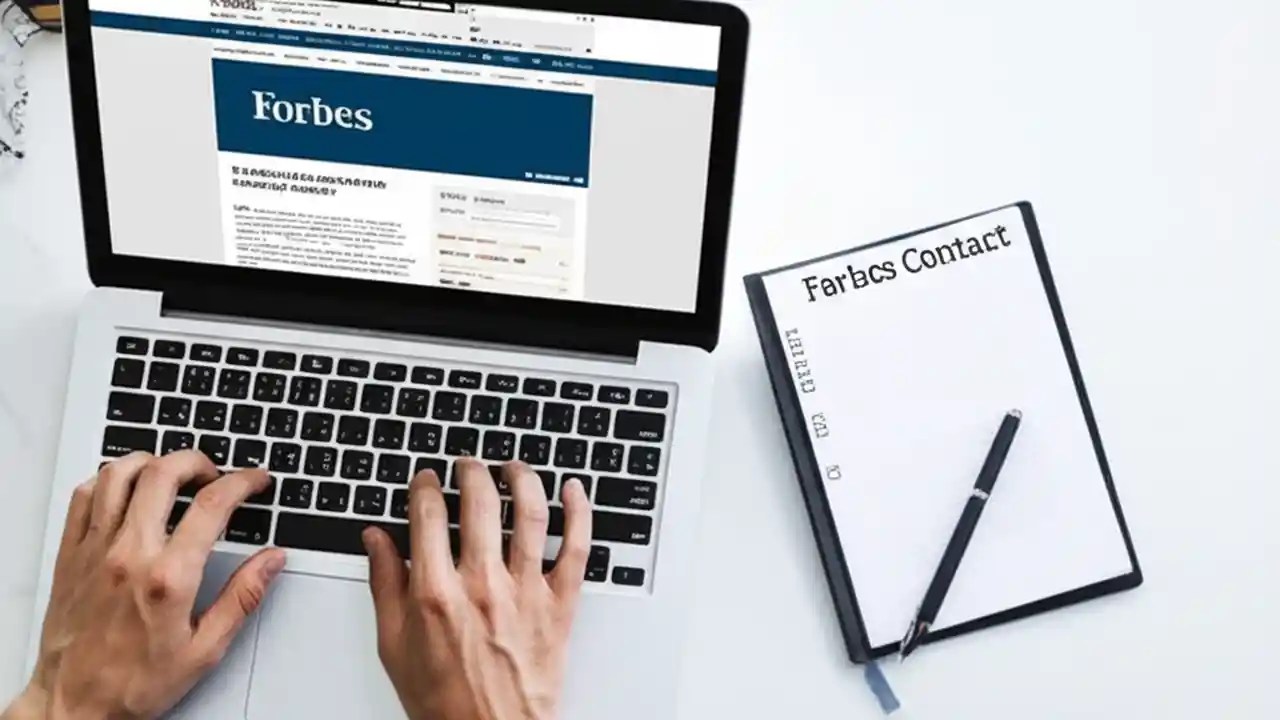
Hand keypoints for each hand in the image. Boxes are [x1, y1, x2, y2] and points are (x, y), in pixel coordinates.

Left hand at [6, 451, 285, 719]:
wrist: (74, 706)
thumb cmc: (133, 684)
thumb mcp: (205, 649)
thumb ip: (243, 597)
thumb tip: (272, 561)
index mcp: (168, 578)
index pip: (212, 505)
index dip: (242, 482)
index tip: (255, 480)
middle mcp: (129, 555)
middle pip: (164, 474)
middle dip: (198, 461)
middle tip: (215, 473)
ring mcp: (95, 551)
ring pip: (119, 474)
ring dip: (153, 462)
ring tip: (172, 472)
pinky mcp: (70, 555)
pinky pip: (84, 496)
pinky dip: (108, 479)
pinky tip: (127, 489)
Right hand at [363, 459, 591, 719]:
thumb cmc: (443, 700)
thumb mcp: (393, 645)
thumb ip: (384, 584)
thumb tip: (375, 539)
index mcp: (435, 593)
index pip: (429, 514)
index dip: (426, 485)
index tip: (427, 479)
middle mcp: (482, 585)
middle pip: (479, 502)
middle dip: (471, 471)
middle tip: (468, 464)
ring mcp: (524, 593)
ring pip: (530, 513)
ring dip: (521, 478)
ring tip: (512, 467)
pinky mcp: (559, 606)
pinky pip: (576, 548)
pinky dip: (579, 512)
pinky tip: (572, 490)